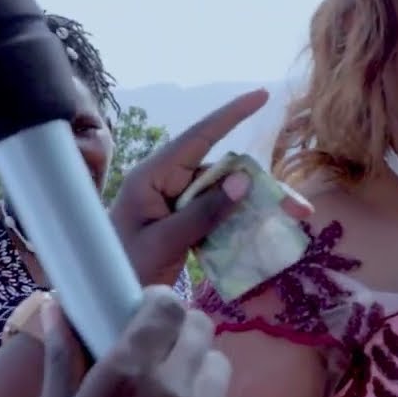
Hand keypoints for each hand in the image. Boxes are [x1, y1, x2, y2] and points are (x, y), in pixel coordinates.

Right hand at [19, 286, 247, 396]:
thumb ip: (63, 363)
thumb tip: (58, 310)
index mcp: (123, 379)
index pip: (167, 309)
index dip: (158, 305)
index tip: (146, 313)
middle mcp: (172, 396)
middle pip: (201, 332)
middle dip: (179, 335)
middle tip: (157, 356)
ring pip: (220, 372)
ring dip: (197, 376)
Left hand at [110, 88, 312, 284]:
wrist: (99, 301)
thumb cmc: (120, 268)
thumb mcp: (163, 242)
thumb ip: (203, 213)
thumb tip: (245, 180)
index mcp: (153, 175)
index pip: (198, 136)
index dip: (232, 114)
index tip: (262, 96)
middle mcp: (167, 182)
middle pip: (224, 172)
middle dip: (263, 185)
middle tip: (298, 209)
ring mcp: (176, 202)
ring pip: (226, 194)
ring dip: (258, 207)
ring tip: (293, 220)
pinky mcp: (182, 222)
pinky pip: (219, 215)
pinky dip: (242, 224)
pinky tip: (267, 235)